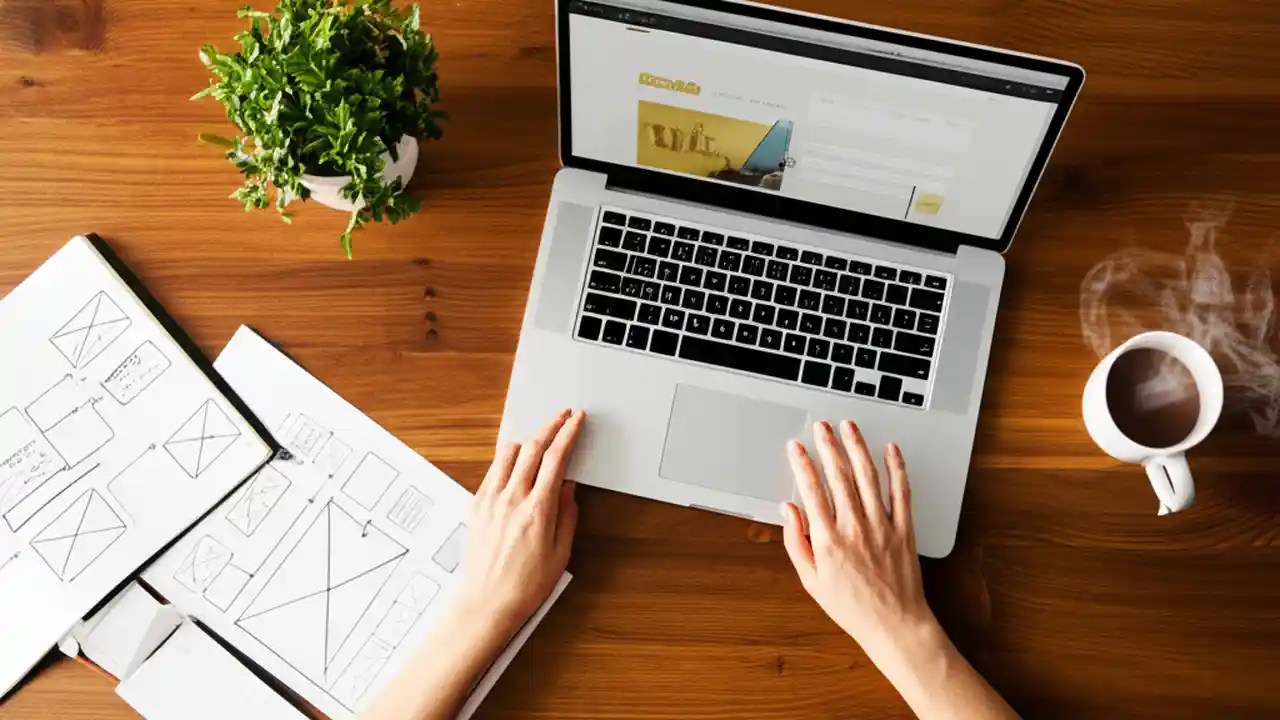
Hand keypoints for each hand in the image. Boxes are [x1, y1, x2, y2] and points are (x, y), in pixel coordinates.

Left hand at [455, 409, 584, 631]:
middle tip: (562, 417)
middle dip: (551, 427)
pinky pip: (493, 469)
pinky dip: (507, 457)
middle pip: (533, 447)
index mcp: (537, 510)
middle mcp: (512, 499)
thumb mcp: (560, 552)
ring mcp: (491, 500)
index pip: (556, 459)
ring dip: (528, 439)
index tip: (576, 421)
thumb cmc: (525, 584)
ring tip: (540, 436)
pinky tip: (516, 459)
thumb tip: (569, 487)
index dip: (568, 434)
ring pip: (509, 453)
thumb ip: (567, 515)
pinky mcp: (477, 505)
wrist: (487, 600)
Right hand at [780, 420, 935, 665]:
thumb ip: (795, 542)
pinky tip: (890, 449)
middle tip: (821, 427)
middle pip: (839, 476)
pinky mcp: (903, 529)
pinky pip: (901, 491)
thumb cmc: (851, 606)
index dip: (802, 463)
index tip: (796, 447)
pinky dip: (897, 468)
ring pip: (868, 476)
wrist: (893, 624)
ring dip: (857, 447)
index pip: (811, 490)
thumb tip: (788, 510)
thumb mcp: (811, 580)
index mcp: (828, 540)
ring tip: (849, 427)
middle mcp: (854, 527)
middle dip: (828, 446)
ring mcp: (882, 525)